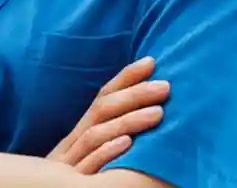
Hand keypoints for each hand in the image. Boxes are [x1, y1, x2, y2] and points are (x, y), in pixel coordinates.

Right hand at [47, 56, 169, 173]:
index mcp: (79, 135)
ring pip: (97, 135)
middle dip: (133, 94)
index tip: (150, 61)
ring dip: (128, 121)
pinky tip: (127, 143)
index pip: (102, 99)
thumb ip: (105, 136)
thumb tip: (140, 117)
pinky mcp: (72, 181)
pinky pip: (90, 166)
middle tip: (165, 86)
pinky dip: (107, 152)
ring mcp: (72, 163)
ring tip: (158, 112)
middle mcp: (73, 143)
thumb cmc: (71, 180)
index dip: (125, 78)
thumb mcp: (86, 157)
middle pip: (101, 111)